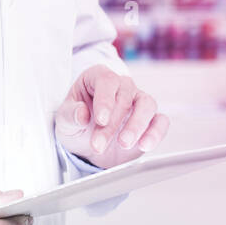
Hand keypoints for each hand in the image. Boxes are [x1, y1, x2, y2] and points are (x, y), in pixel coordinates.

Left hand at [55, 64, 169, 169]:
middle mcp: (121, 85)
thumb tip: (81, 114)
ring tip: (123, 144)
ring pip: (147, 104)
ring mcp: (138, 101)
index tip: (100, 120)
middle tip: (99, 144)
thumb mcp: (64, 121)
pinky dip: (155, 133)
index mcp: (98, 77)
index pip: (107, 80)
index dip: (105, 100)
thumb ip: (70, 115)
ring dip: (136, 126)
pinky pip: (161, 121)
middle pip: (125, 97)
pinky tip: (144, 146)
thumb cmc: (76, 125)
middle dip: (112, 124)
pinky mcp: (151, 120)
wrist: (88, 147)